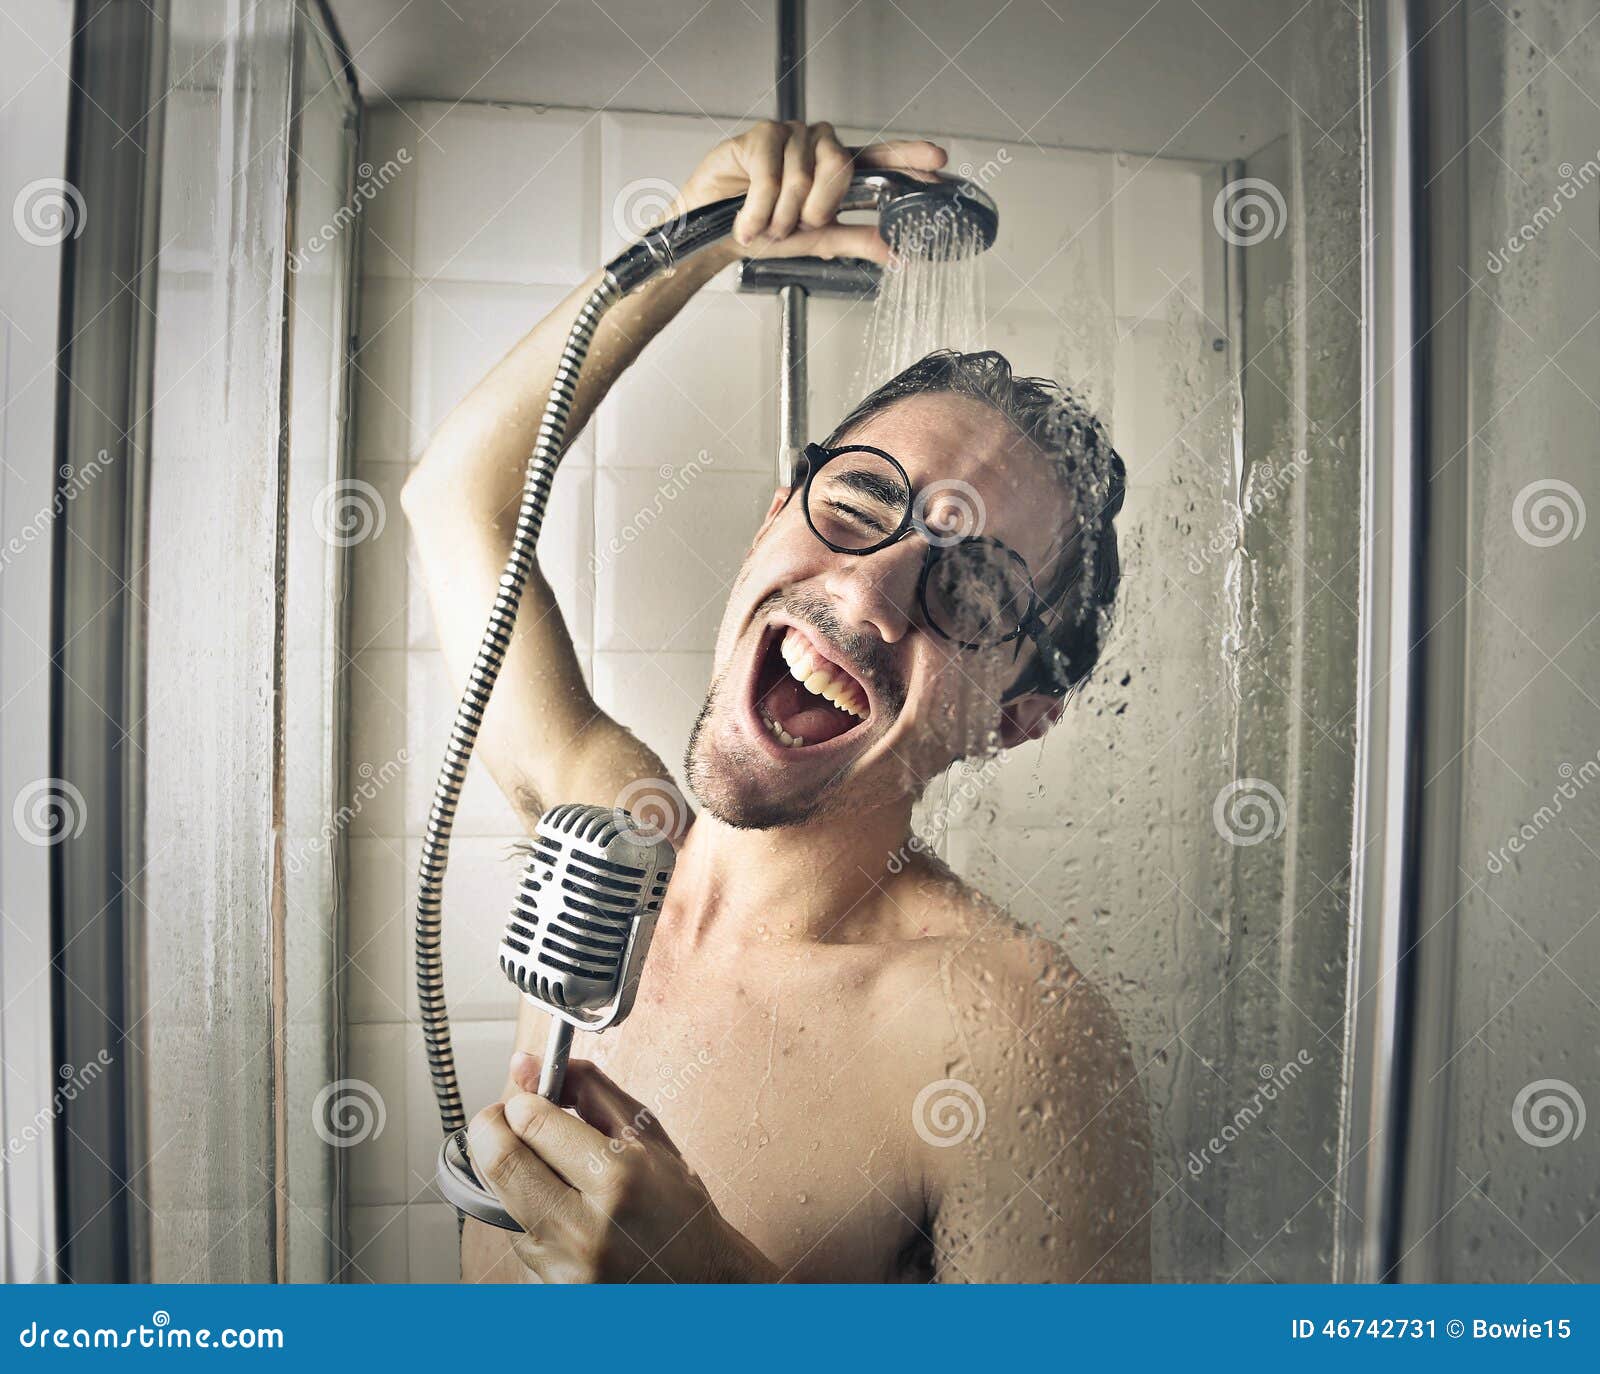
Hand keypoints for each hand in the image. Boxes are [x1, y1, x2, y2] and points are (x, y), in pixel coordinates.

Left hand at [468, 1051, 777, 1283]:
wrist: (700, 1282)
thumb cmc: (677, 1206)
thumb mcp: (646, 1134)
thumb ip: (587, 1089)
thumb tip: (527, 1063)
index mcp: (618, 1177)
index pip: (532, 1122)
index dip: (522, 1100)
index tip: (529, 1098)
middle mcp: (585, 1227)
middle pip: (499, 1163)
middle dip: (490, 1130)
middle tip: (505, 1121)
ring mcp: (563, 1268)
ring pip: (501, 1203)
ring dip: (514, 1178)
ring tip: (554, 1178)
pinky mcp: (550, 1292)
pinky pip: (516, 1239)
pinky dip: (528, 1219)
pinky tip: (564, 1220)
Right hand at [678, 119, 947, 262]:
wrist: (714, 232)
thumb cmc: (764, 230)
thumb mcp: (819, 240)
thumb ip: (860, 240)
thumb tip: (900, 253)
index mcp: (838, 168)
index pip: (882, 157)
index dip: (910, 156)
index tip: (938, 161)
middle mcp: (818, 146)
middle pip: (840, 167)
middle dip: (816, 209)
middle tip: (795, 225)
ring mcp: (790, 136)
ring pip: (803, 176)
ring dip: (781, 215)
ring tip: (765, 223)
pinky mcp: (760, 135)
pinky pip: (770, 177)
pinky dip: (758, 209)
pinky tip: (747, 219)